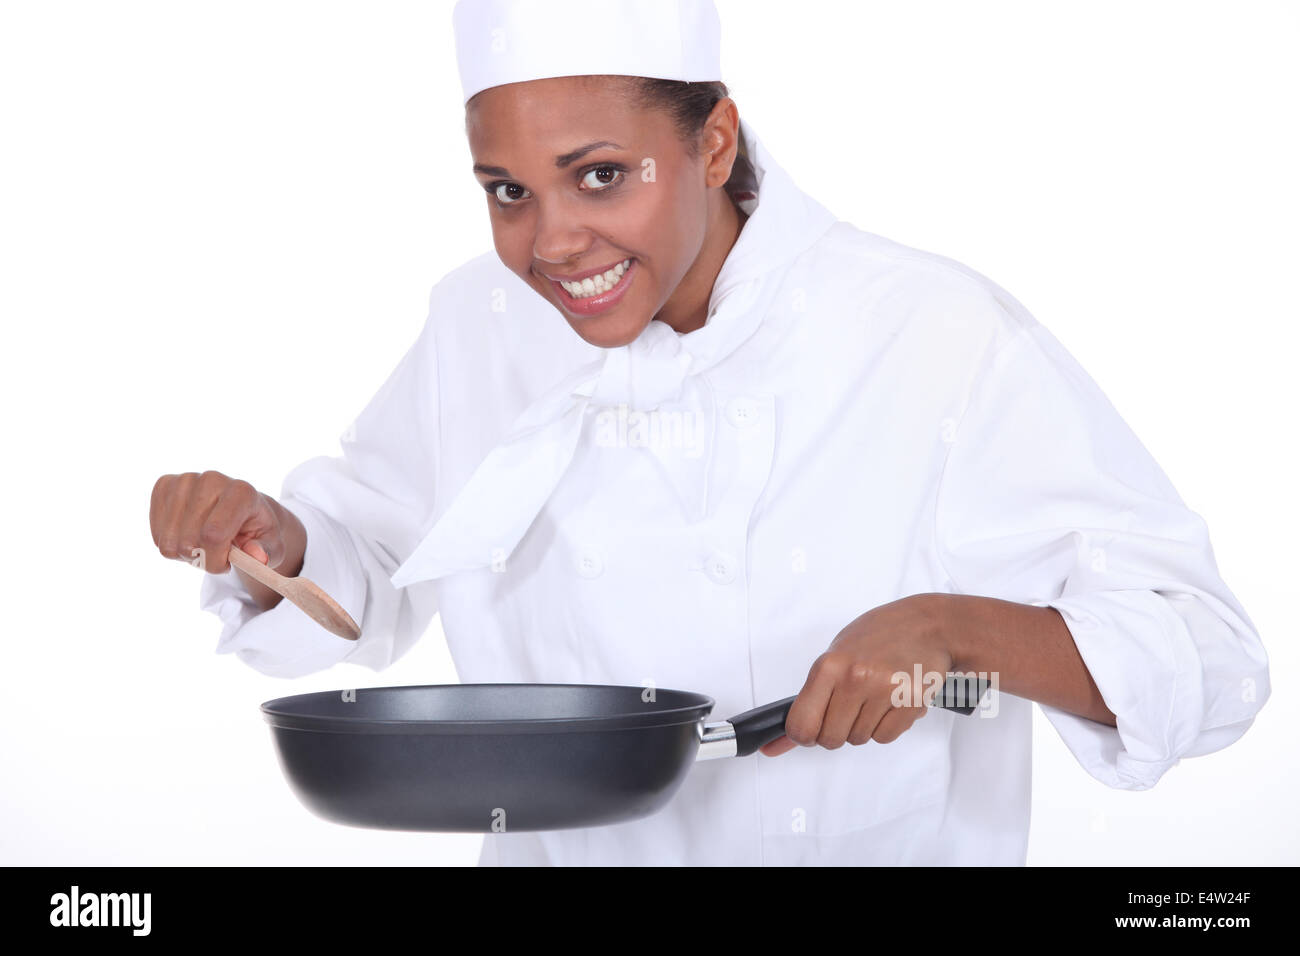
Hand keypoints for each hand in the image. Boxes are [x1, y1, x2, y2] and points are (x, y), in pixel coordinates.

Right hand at [150, 470, 300, 575]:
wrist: (241, 509)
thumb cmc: (256, 530)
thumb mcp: (272, 545)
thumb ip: (266, 552)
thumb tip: (257, 556)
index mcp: (242, 492)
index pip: (213, 534)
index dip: (215, 559)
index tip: (226, 565)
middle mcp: (212, 479)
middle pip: (188, 542)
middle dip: (202, 559)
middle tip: (217, 553)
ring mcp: (185, 480)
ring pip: (169, 542)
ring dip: (185, 554)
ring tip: (203, 544)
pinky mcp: (164, 486)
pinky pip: (156, 535)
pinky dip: (171, 544)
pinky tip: (188, 534)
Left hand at [760, 593, 953, 755]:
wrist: (928, 625)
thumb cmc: (878, 636)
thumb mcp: (837, 654)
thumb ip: (812, 696)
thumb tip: (779, 742)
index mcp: (829, 665)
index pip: (801, 725)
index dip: (803, 735)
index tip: (809, 730)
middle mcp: (855, 679)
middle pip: (830, 739)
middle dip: (836, 731)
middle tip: (847, 708)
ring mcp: (885, 692)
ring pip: (859, 739)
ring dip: (863, 726)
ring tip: (874, 697)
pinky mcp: (911, 703)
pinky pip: (885, 737)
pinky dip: (885, 727)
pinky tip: (891, 702)